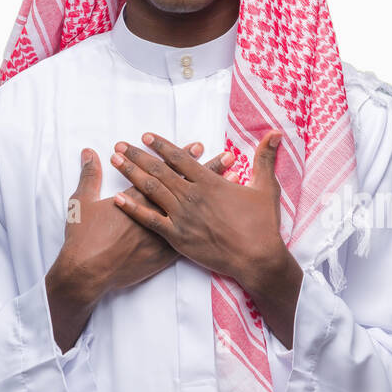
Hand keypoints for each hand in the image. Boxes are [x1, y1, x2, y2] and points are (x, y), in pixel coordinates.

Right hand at [47, 141, 229, 349]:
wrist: (87, 272)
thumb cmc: (83, 238)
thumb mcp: (81, 203)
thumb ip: (89, 176)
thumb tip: (89, 153)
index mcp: (135, 198)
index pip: (164, 173)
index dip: (182, 159)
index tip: (198, 146)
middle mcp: (153, 212)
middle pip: (185, 188)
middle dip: (206, 171)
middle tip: (225, 157)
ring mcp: (161, 234)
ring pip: (193, 211)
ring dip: (212, 197)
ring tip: (231, 185)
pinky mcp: (164, 255)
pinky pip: (190, 239)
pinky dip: (207, 227)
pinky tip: (222, 221)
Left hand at [109, 129, 288, 288]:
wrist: (258, 258)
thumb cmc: (263, 225)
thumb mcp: (267, 188)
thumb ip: (265, 159)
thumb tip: (275, 133)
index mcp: (210, 182)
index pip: (180, 158)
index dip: (161, 145)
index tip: (145, 136)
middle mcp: (192, 195)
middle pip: (159, 170)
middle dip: (137, 155)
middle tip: (120, 145)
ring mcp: (183, 216)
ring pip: (151, 190)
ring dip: (131, 174)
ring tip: (116, 161)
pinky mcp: (178, 237)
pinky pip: (150, 220)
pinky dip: (133, 208)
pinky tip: (118, 199)